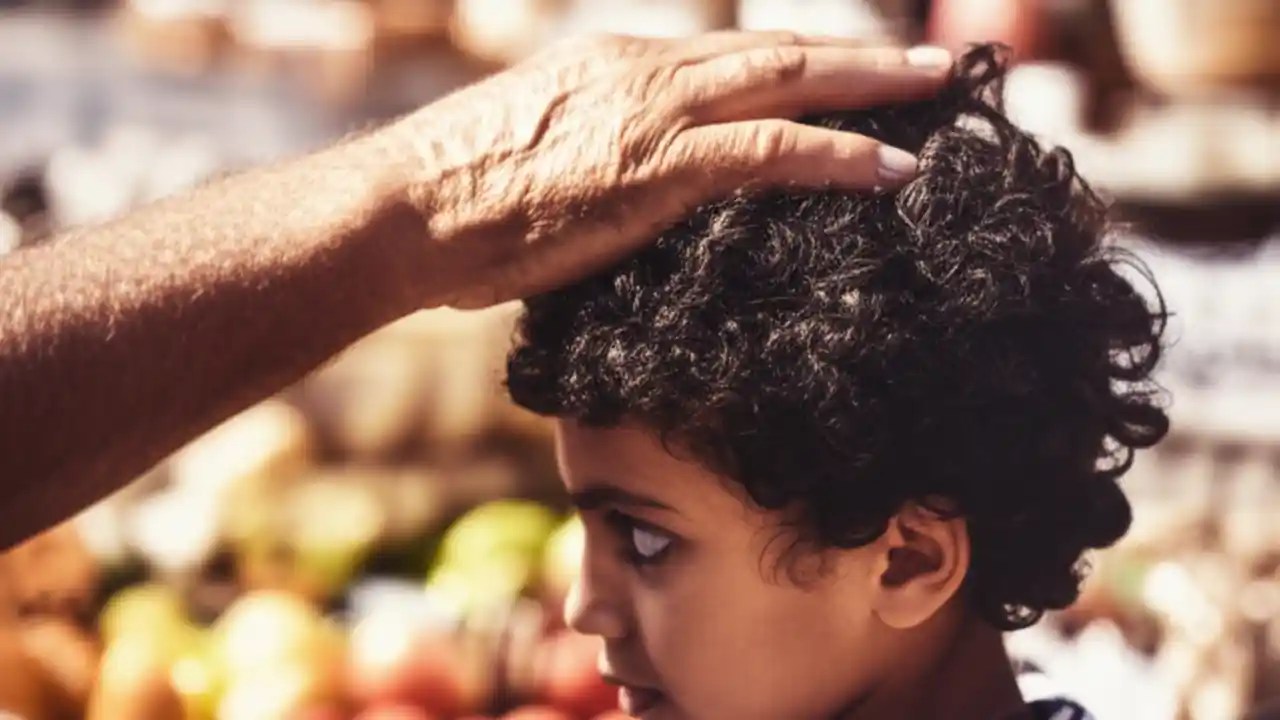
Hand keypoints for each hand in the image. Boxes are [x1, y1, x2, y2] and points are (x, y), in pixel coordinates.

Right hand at [383, 32, 951, 308]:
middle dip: (861, 58)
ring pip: (792, 82)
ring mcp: (654, 112)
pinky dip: (839, 154)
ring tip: (939, 95)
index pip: (728, 60)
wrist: (402, 209)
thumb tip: (618, 199)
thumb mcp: (534, 165)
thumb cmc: (452, 203)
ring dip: (874, 87)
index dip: (799, 66)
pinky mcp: (658, 164)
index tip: (849, 75)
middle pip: (777, 52)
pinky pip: (771, 150)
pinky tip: (893, 166)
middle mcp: (643, 71)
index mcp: (613, 68)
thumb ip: (594, 165)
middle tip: (929, 66)